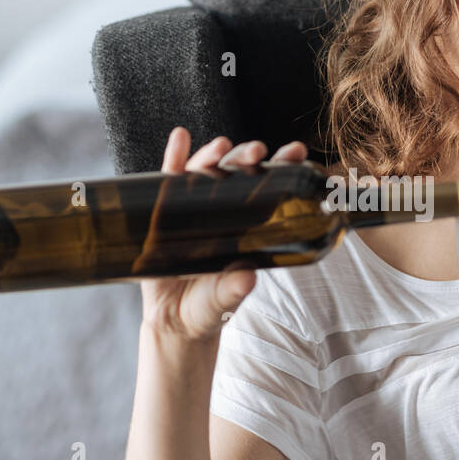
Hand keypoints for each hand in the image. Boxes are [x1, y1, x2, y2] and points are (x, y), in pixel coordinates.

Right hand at [137, 127, 307, 340]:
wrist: (174, 322)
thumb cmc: (208, 309)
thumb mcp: (224, 301)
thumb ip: (234, 290)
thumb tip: (247, 279)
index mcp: (245, 228)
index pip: (267, 190)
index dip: (281, 169)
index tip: (296, 152)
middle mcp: (221, 213)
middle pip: (236, 174)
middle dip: (247, 158)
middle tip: (256, 150)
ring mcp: (191, 210)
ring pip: (204, 173)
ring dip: (213, 155)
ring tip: (221, 145)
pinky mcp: (162, 213)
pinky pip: (167, 181)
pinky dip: (173, 157)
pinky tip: (180, 137)